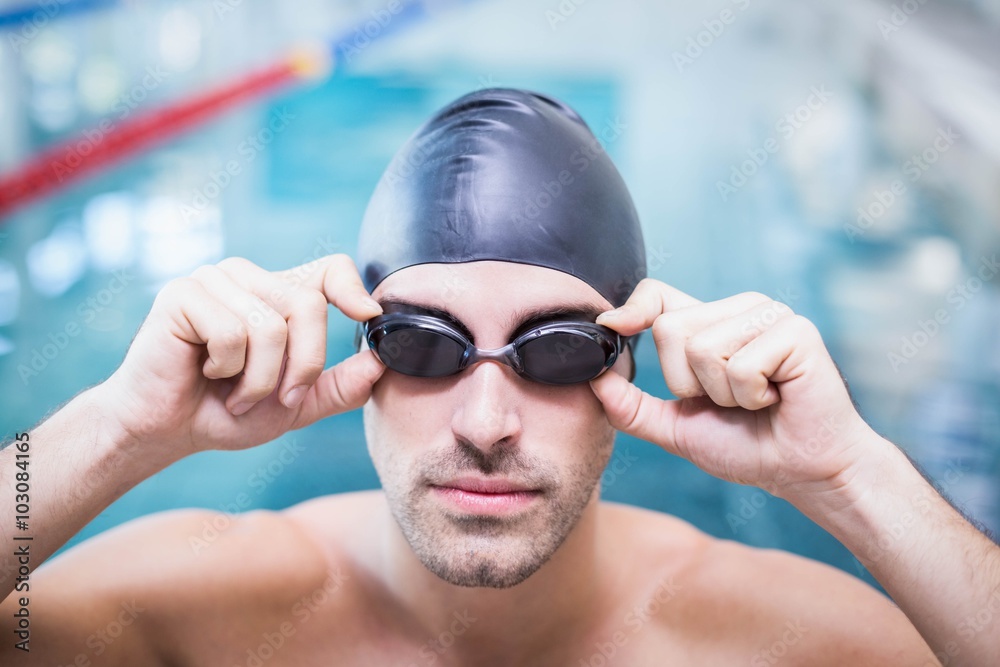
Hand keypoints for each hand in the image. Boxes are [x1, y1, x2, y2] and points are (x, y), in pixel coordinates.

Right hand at [97, 255, 385, 459]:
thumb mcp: (297, 405)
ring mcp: (214, 279)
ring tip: (234, 392)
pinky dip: (226, 368)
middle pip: (309, 306)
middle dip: (303, 366)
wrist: (165, 431)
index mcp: (278, 294)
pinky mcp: (183, 293)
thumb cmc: (226, 413)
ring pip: (271, 326)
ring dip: (258, 380)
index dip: (353, 289)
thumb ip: (340, 385)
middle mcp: (249, 277)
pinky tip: (205, 372)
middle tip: (278, 398)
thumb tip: (382, 363)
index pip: (331, 268)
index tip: (368, 317)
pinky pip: (232, 333)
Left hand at [590, 279, 881, 501]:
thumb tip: (591, 378)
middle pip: (669, 328)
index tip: (612, 328)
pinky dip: (750, 397)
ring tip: (754, 401)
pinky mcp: (795, 331)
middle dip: (688, 383)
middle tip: (728, 401)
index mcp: (709, 322)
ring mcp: (769, 315)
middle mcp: (738, 309)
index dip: (631, 310)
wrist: (801, 472)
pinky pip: (739, 364)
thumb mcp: (674, 426)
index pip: (656, 293)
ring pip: (701, 347)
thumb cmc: (747, 446)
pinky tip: (775, 399)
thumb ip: (630, 405)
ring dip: (722, 394)